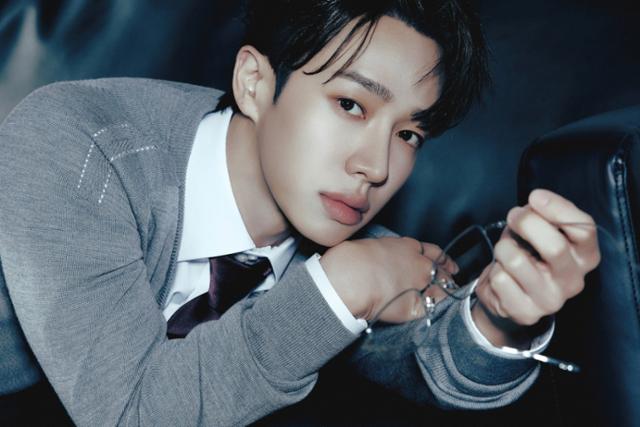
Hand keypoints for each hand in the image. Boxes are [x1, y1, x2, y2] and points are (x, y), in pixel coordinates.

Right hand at [320, 237, 455, 321]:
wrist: (350, 278)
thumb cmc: (350, 260)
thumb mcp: (369, 247)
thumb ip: (382, 253)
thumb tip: (380, 258)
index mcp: (407, 247)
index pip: (433, 252)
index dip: (442, 259)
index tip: (447, 263)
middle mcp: (418, 264)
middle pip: (442, 270)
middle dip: (448, 276)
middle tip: (452, 280)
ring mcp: (420, 285)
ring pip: (443, 288)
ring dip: (447, 293)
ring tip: (449, 298)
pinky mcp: (416, 307)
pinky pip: (433, 308)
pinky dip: (438, 309)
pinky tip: (441, 311)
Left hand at [472, 189, 600, 346]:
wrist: (508, 298)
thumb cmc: (527, 256)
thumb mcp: (540, 232)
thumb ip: (544, 216)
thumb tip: (535, 203)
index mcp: (584, 257)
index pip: (584, 229)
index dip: (559, 209)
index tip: (535, 196)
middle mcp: (573, 281)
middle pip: (554, 246)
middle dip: (526, 223)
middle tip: (513, 217)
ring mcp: (551, 300)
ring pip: (515, 260)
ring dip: (503, 247)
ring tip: (505, 251)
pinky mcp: (526, 313)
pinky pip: (499, 279)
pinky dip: (493, 270)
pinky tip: (502, 275)